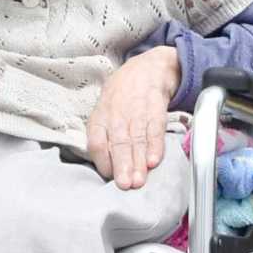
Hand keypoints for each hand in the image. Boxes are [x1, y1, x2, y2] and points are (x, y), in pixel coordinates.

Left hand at [86, 46, 181, 189]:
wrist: (148, 68)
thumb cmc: (122, 94)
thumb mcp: (104, 109)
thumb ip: (103, 135)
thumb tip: (105, 165)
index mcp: (100, 117)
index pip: (97, 142)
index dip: (102, 161)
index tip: (109, 177)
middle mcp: (117, 115)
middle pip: (118, 143)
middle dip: (122, 166)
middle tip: (125, 184)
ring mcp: (137, 111)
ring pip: (136, 140)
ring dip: (138, 162)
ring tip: (139, 180)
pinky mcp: (156, 109)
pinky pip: (155, 130)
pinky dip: (155, 146)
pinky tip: (154, 161)